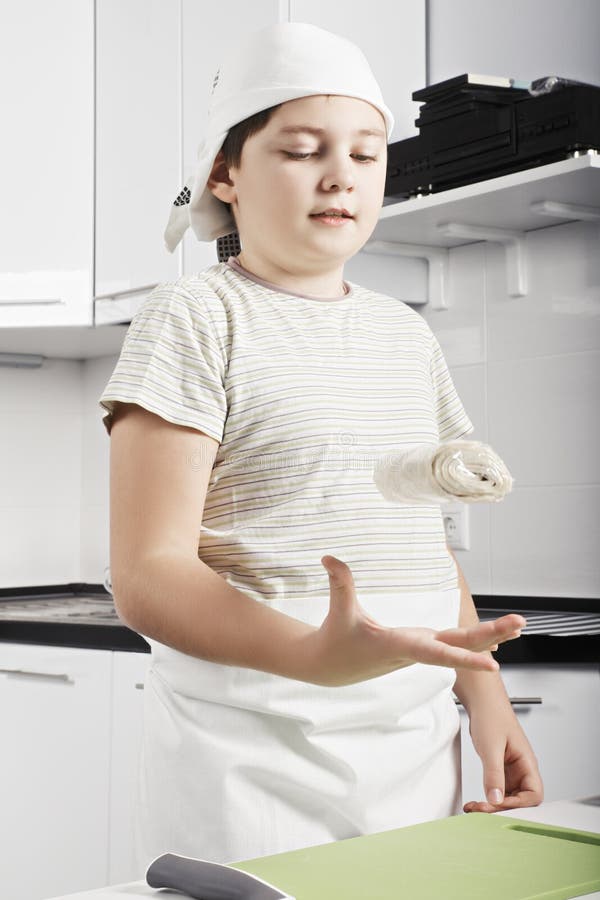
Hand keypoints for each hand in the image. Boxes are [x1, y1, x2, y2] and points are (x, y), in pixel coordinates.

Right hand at [304, 555, 526, 686]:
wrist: (330, 667)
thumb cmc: (336, 640)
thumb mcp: (339, 611)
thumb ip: (339, 583)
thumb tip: (329, 557)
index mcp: (399, 645)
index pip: (438, 654)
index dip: (465, 659)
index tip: (494, 666)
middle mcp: (416, 649)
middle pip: (460, 645)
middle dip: (491, 635)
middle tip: (519, 622)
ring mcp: (420, 648)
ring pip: (461, 645)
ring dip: (490, 636)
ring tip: (518, 625)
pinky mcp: (420, 645)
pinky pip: (454, 644)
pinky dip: (476, 640)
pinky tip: (497, 638)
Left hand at [463, 705, 543, 813]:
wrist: (482, 702)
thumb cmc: (492, 716)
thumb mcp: (491, 747)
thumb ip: (494, 774)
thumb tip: (495, 800)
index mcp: (527, 763)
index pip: (534, 795)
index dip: (519, 805)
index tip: (498, 805)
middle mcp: (522, 769)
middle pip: (521, 801)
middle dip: (502, 809)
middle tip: (481, 811)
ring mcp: (511, 771)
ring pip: (508, 798)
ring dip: (493, 806)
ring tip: (475, 808)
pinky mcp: (499, 770)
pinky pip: (498, 790)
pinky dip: (488, 798)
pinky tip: (476, 801)